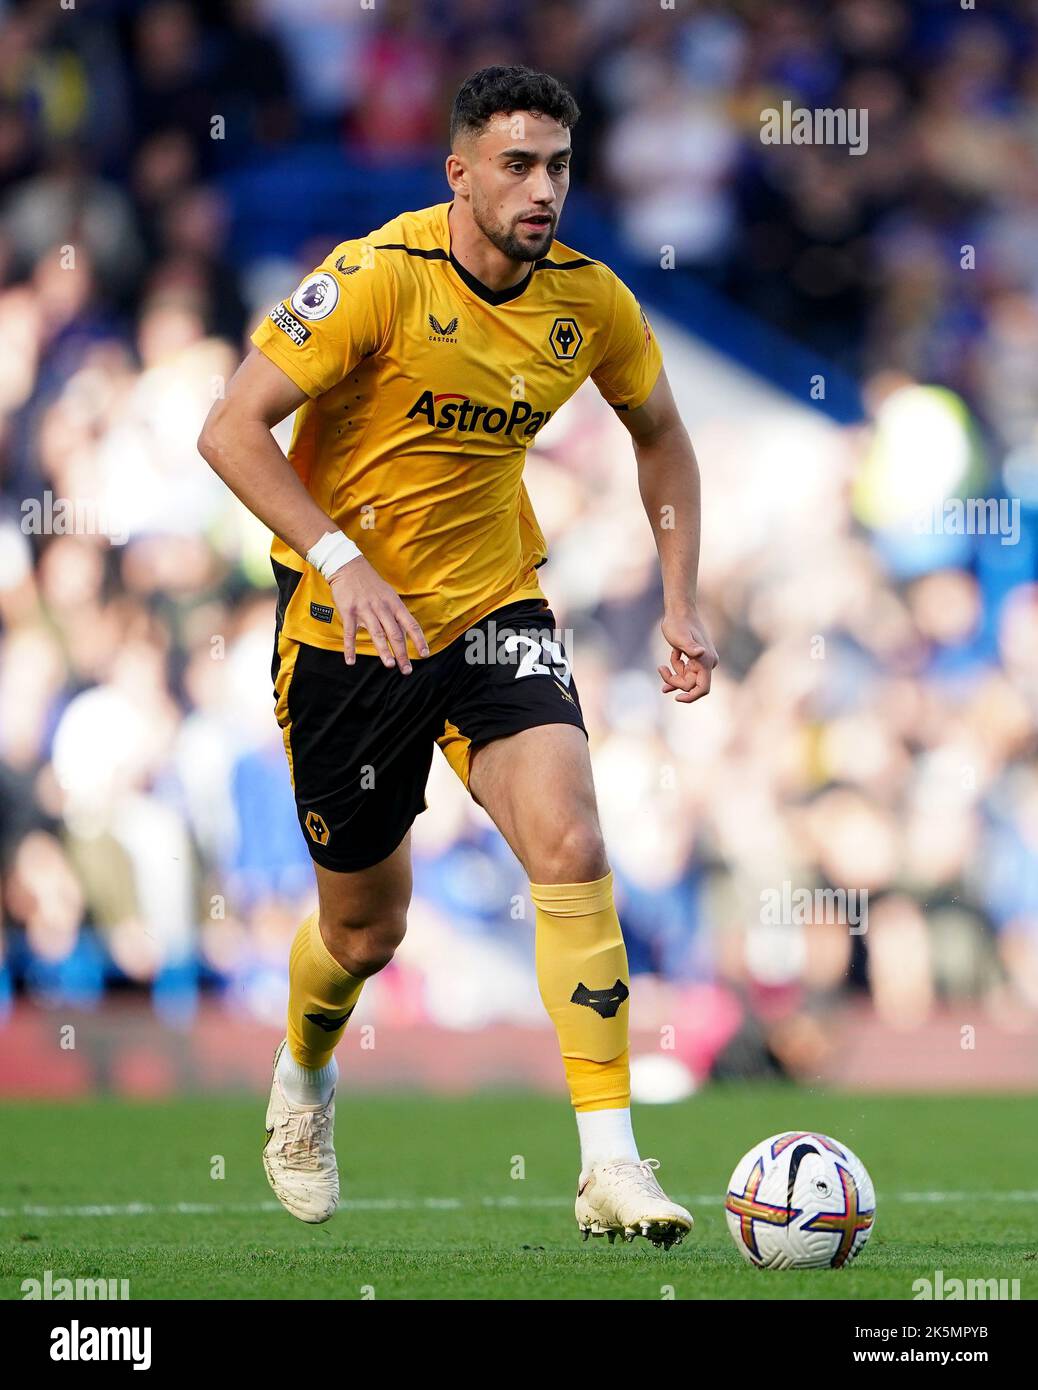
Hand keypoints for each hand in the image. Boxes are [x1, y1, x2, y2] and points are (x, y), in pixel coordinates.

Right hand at [329, 557, 429, 671]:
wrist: (349, 567)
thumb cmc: (371, 583)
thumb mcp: (389, 595)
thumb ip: (396, 613)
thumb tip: (406, 631)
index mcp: (394, 604)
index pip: (411, 624)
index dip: (419, 640)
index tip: (424, 655)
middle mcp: (382, 608)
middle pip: (395, 633)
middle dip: (403, 653)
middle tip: (407, 670)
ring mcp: (365, 610)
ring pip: (377, 634)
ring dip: (384, 651)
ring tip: (390, 664)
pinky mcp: (349, 612)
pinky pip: (350, 633)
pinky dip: (350, 648)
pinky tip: (351, 661)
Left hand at [658, 605, 717, 703]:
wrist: (679, 610)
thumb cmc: (678, 623)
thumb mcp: (679, 637)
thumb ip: (689, 647)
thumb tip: (700, 653)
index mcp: (706, 661)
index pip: (703, 689)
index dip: (691, 697)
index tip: (676, 698)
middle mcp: (708, 662)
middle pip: (691, 685)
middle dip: (675, 681)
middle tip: (661, 669)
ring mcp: (703, 661)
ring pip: (687, 679)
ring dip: (673, 675)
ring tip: (662, 666)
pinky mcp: (696, 658)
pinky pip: (686, 673)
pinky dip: (675, 671)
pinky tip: (666, 664)